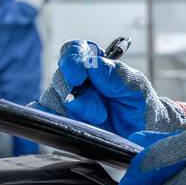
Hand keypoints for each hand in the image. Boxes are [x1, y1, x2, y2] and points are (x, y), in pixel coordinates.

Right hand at [38, 39, 185, 136]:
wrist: (141, 134)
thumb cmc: (139, 105)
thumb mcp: (137, 88)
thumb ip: (118, 75)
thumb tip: (93, 64)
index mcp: (94, 62)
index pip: (74, 50)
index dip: (71, 61)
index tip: (79, 77)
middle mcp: (76, 78)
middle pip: (60, 77)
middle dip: (78, 96)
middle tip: (100, 112)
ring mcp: (66, 99)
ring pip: (51, 98)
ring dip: (71, 112)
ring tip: (97, 121)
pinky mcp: (60, 119)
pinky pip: (44, 115)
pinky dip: (51, 119)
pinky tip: (69, 125)